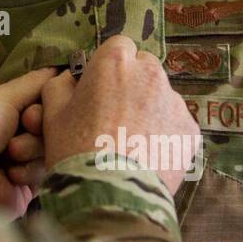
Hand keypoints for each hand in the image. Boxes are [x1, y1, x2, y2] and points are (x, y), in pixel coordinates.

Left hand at [0, 67, 56, 215]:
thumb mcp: (2, 96)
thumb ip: (34, 83)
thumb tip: (60, 68)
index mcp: (2, 109)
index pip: (41, 100)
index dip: (46, 99)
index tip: (45, 97)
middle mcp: (12, 133)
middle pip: (50, 123)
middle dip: (38, 122)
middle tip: (25, 124)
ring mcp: (21, 160)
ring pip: (50, 148)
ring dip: (30, 147)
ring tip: (9, 153)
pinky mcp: (27, 186)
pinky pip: (45, 173)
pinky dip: (28, 170)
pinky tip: (9, 173)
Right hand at [42, 35, 199, 194]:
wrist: (110, 195)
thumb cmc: (75, 149)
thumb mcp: (52, 114)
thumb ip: (60, 86)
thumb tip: (70, 80)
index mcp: (115, 62)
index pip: (119, 46)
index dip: (109, 65)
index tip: (100, 86)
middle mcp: (150, 74)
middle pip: (144, 68)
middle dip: (132, 83)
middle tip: (115, 114)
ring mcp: (174, 102)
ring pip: (161, 97)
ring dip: (149, 109)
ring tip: (132, 141)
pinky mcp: (190, 130)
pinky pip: (175, 124)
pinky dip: (164, 134)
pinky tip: (147, 155)